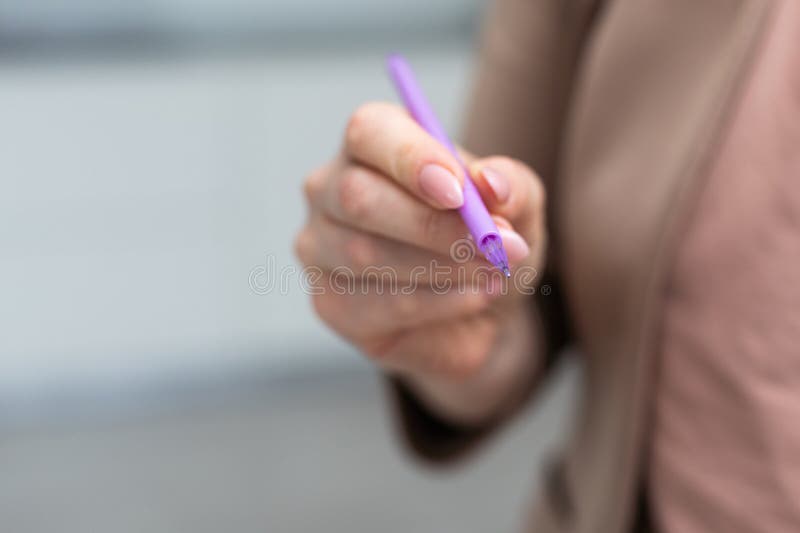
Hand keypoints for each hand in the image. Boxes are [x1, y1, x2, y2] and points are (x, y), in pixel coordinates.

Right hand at [295, 102, 545, 381]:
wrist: (481, 309)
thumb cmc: (486, 240)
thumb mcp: (517, 208)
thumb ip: (512, 187)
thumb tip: (491, 183)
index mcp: (373, 144)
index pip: (369, 132)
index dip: (412, 158)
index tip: (459, 190)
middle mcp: (331, 189)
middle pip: (357, 196)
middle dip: (430, 224)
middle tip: (489, 243)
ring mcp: (320, 247)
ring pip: (365, 254)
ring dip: (442, 267)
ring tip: (494, 273)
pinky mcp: (329, 302)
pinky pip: (376, 303)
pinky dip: (436, 303)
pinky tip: (472, 298)